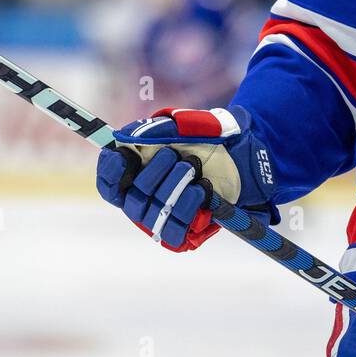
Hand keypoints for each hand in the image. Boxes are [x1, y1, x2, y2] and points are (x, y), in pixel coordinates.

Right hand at [96, 105, 279, 251]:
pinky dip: (188, 207)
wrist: (247, 152)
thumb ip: (154, 130)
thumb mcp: (183, 125)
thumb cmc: (210, 137)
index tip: (122, 156)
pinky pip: (175, 231)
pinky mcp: (186, 232)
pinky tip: (203, 189)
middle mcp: (147, 200)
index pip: (109, 185)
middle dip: (151, 175)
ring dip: (171, 189)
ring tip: (192, 167)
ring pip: (152, 216)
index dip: (109, 173)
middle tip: (173, 156)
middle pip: (130, 201)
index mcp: (137, 175)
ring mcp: (165, 218)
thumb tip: (123, 139)